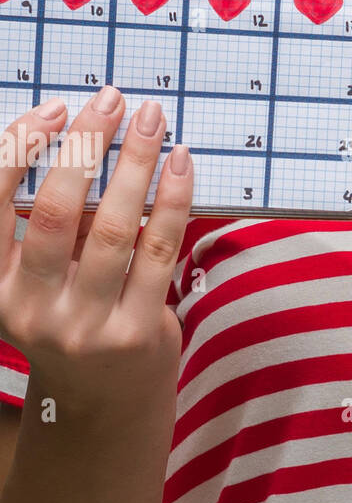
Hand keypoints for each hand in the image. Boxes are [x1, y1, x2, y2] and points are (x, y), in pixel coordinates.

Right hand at [0, 89, 193, 418]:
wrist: (104, 401)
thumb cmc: (74, 312)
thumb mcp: (44, 274)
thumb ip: (57, 220)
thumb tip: (89, 132)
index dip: (20, 150)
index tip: (54, 109)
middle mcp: (30, 309)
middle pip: (56, 211)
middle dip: (85, 145)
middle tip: (111, 100)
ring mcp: (83, 325)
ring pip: (115, 227)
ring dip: (136, 162)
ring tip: (152, 120)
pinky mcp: (135, 332)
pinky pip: (159, 250)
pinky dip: (172, 198)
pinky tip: (180, 162)